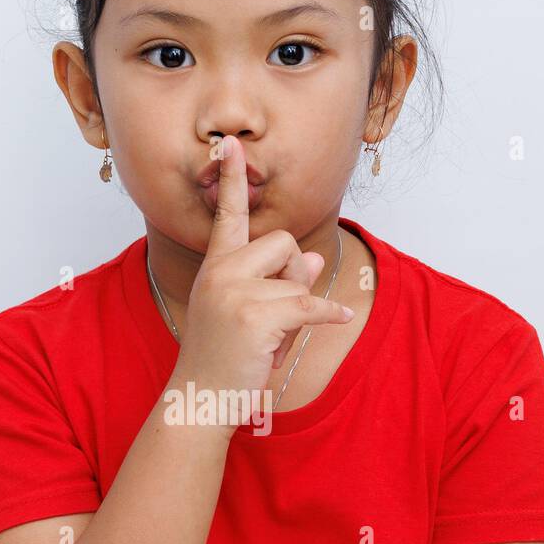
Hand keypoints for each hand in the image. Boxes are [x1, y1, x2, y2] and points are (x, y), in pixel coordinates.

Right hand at [175, 134, 353, 417]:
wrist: (201, 400)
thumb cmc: (224, 359)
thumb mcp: (250, 313)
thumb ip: (278, 282)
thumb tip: (311, 259)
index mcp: (215, 267)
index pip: (227, 215)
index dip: (231, 178)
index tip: (229, 143)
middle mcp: (220, 272)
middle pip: (281, 243)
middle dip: (292, 275)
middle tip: (276, 314)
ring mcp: (234, 293)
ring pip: (296, 276)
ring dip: (298, 307)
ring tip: (272, 337)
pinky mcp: (254, 316)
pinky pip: (309, 305)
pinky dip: (330, 314)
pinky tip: (342, 318)